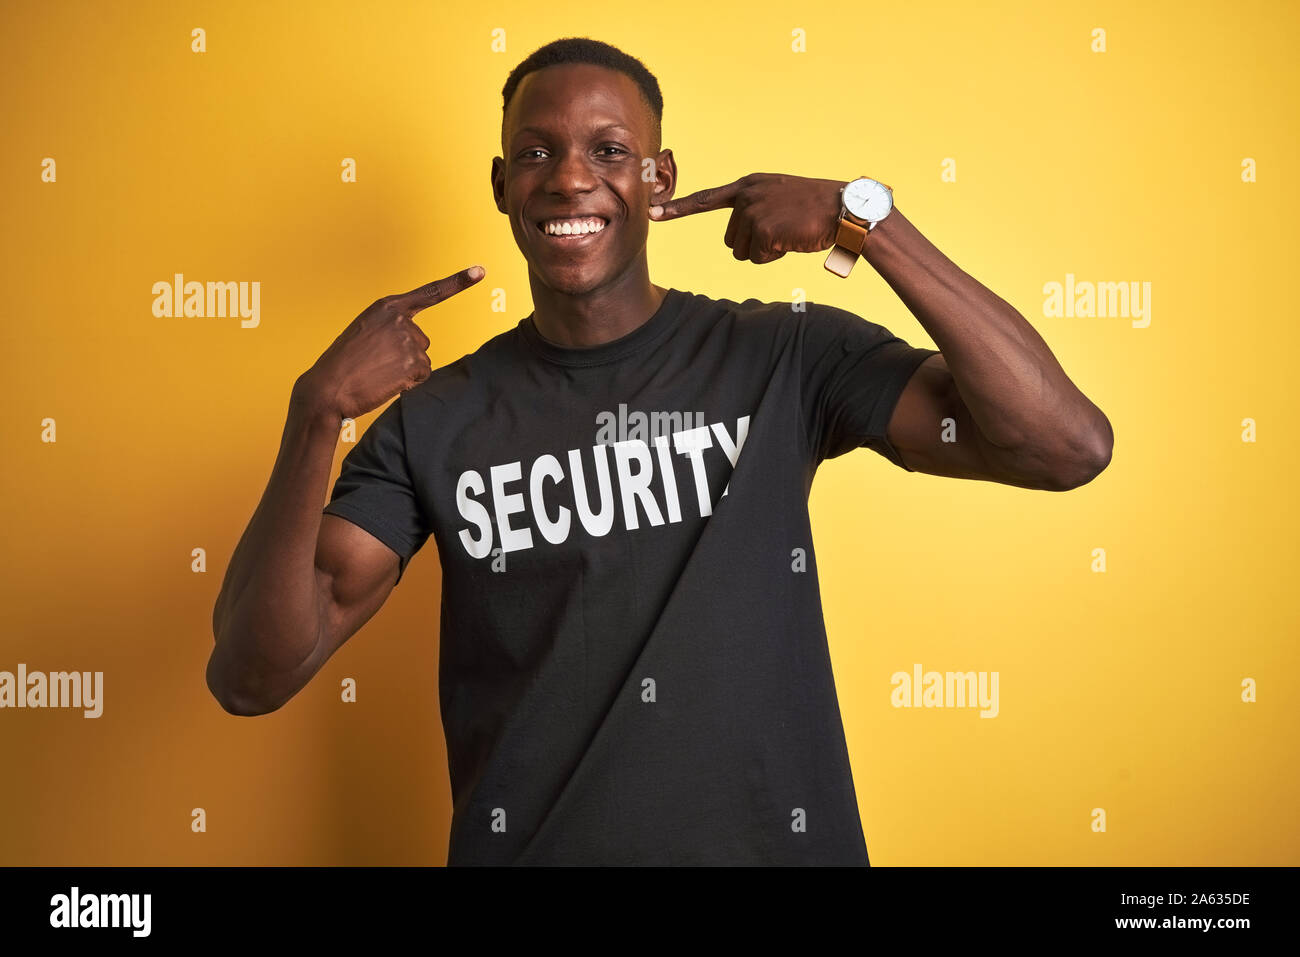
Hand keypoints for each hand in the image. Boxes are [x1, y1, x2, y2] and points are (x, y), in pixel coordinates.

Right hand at [295, 265, 484, 420]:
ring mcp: (408, 340)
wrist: (327, 388)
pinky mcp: (414, 363)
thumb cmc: (341, 364)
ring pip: (422, 359)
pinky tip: (386, 382)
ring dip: (405, 371)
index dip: (458, 282)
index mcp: (386, 307)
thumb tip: (413, 342)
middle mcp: (401, 320)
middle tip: (376, 364)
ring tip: (377, 373)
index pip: (430, 292)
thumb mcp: (363, 333)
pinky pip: (422, 375)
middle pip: (421, 340)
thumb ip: (388, 328)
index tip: (479, 271)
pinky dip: (408, 383)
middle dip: (404, 355)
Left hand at [648, 173, 845, 263]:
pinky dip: (775, 257)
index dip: (678, 209)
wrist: (843, 208)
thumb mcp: (779, 196)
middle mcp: (746, 195)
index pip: (706, 199)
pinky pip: (758, 259)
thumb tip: (737, 242)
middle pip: (731, 240)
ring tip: (788, 233)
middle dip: (754, 245)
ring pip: (741, 252)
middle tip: (782, 231)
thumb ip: (755, 208)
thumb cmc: (816, 207)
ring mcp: (753, 211)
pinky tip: (792, 240)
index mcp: (748, 186)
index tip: (653, 213)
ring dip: (764, 252)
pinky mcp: (763, 229)